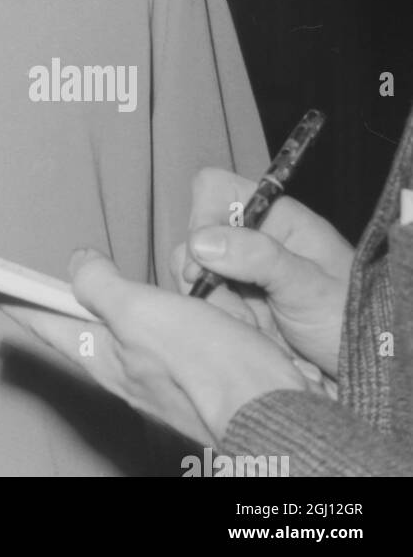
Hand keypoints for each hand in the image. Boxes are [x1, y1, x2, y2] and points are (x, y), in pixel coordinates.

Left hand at [0, 250, 316, 442]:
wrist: (275, 414)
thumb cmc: (212, 369)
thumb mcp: (144, 313)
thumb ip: (103, 286)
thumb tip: (77, 264)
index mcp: (104, 356)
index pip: (42, 319)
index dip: (10, 296)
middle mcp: (124, 371)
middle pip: (73, 330)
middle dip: (46, 306)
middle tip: (19, 286)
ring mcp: (155, 378)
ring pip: (113, 336)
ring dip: (92, 312)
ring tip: (74, 292)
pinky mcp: (190, 378)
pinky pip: (155, 341)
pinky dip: (142, 321)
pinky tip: (151, 314)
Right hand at [174, 168, 353, 378]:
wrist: (364, 367)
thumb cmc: (350, 320)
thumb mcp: (310, 286)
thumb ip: (259, 257)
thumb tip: (201, 241)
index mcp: (275, 218)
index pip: (215, 189)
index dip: (202, 215)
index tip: (203, 257)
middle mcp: (252, 239)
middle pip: (195, 234)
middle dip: (202, 271)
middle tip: (230, 303)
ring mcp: (240, 272)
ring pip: (191, 270)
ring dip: (211, 301)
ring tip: (249, 327)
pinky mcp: (234, 302)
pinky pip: (203, 301)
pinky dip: (216, 319)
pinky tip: (246, 334)